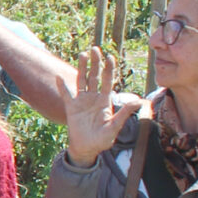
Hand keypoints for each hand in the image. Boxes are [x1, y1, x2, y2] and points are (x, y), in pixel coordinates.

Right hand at [65, 47, 142, 167]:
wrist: (87, 148)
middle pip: (94, 76)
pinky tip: (58, 77)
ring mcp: (82, 101)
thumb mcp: (115, 127)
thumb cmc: (102, 140)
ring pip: (81, 80)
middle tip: (95, 49)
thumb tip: (139, 101)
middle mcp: (93, 98)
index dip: (108, 68)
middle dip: (95, 63)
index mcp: (105, 101)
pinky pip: (66, 95)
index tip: (110, 56)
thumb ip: (124, 113)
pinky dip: (62, 86)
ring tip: (83, 54)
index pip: (107, 80)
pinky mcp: (71, 107)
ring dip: (82, 68)